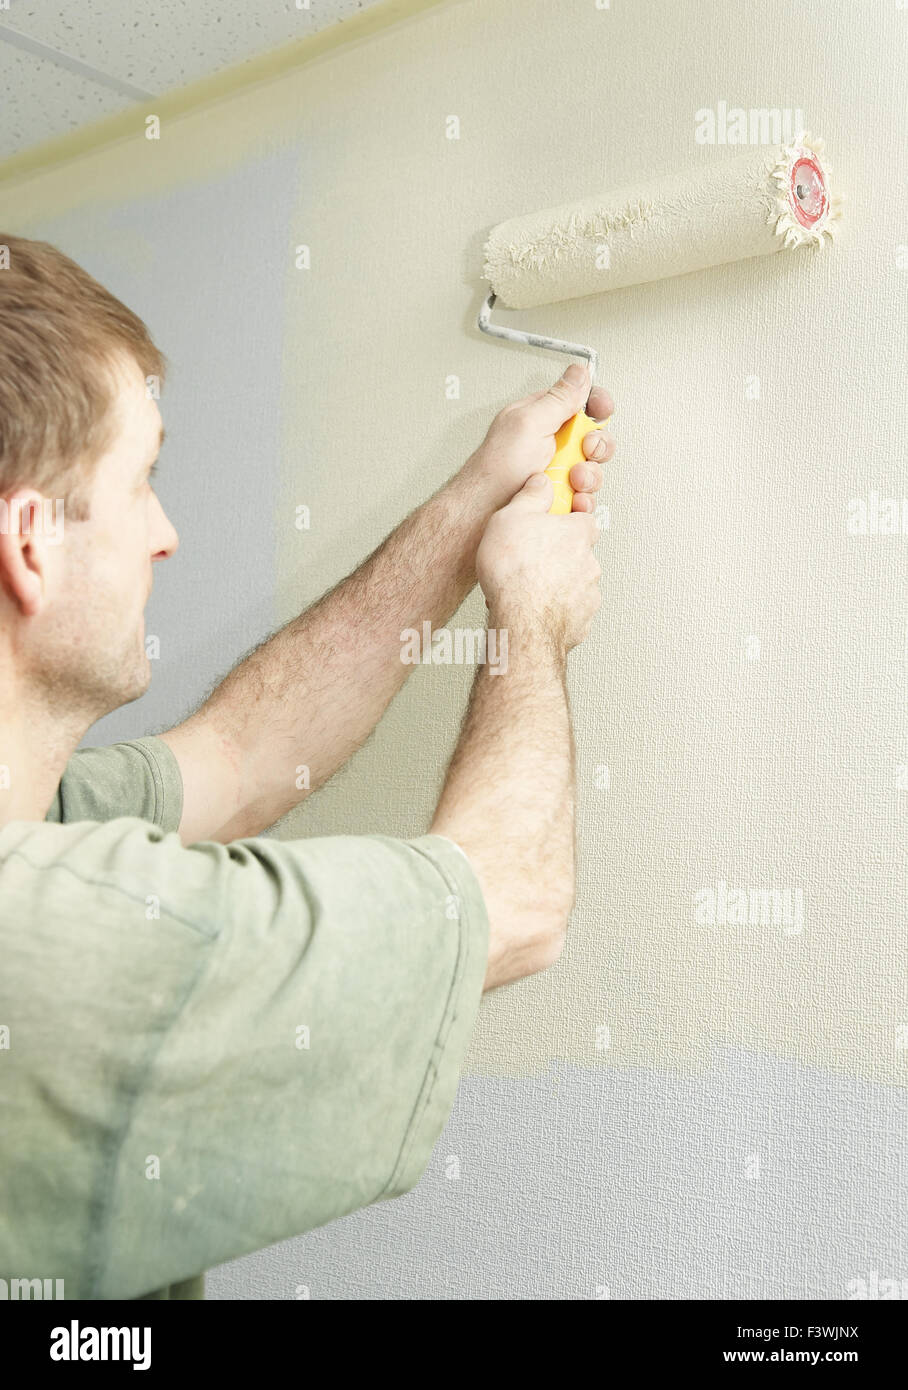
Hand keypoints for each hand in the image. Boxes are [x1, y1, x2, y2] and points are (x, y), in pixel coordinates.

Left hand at [465, 362, 614, 511]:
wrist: (483, 513)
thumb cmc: (495, 471)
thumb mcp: (529, 423)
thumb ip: (558, 398)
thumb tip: (579, 372)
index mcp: (542, 417)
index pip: (580, 401)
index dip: (596, 403)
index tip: (600, 409)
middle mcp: (552, 443)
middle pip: (594, 436)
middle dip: (595, 445)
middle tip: (583, 449)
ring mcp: (558, 471)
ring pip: (593, 469)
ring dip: (588, 476)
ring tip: (570, 480)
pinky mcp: (561, 496)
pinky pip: (586, 496)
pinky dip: (582, 500)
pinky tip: (570, 499)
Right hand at [476, 471, 601, 654]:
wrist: (521, 622)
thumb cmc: (516, 572)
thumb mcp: (513, 516)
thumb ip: (532, 495)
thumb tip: (541, 481)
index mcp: (579, 534)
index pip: (583, 519)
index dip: (565, 522)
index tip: (549, 526)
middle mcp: (590, 564)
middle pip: (578, 554)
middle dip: (558, 557)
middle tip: (531, 561)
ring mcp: (588, 596)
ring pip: (574, 585)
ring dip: (556, 586)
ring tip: (527, 588)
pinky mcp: (581, 623)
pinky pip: (569, 613)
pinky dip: (554, 611)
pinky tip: (533, 609)